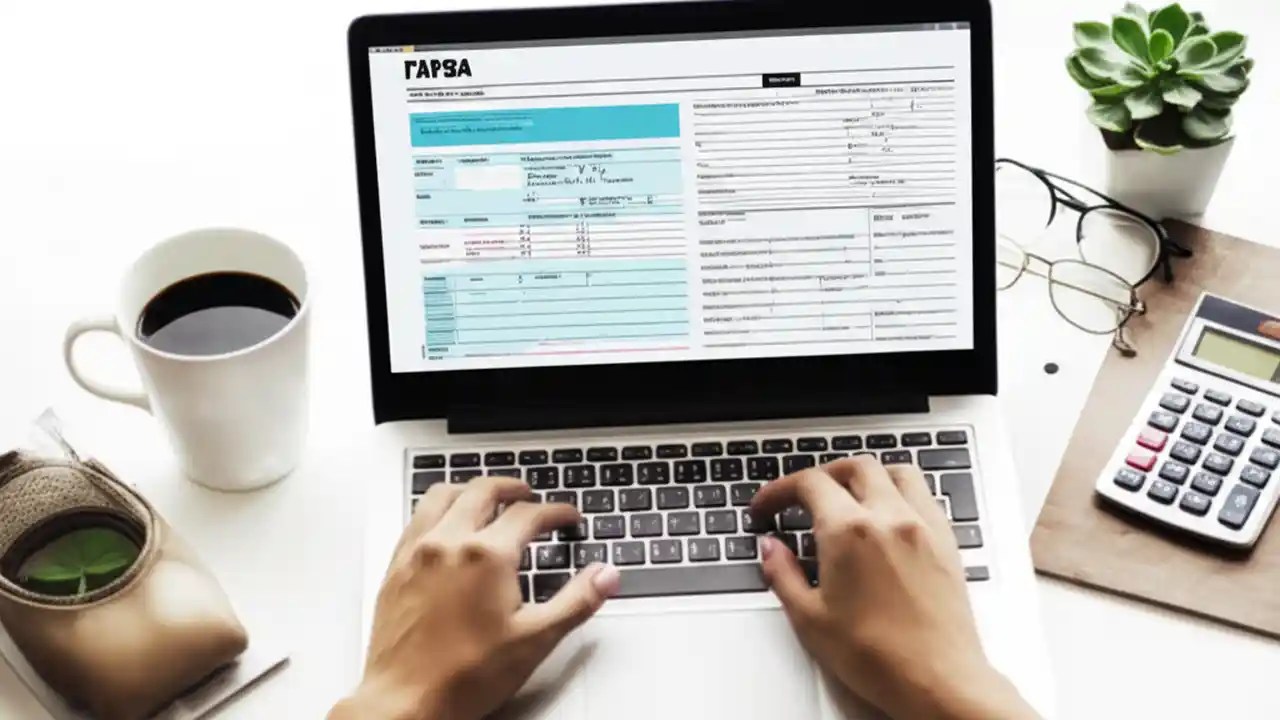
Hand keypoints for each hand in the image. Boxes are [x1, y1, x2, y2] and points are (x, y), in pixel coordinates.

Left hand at [330, 477, 620, 719]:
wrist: (406, 702)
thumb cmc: (463, 677)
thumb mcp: (535, 640)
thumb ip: (576, 601)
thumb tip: (606, 576)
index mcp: (487, 555)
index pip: (530, 514)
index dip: (556, 512)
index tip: (567, 518)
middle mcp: (449, 543)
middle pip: (484, 491)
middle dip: (513, 488)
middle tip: (530, 495)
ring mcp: (418, 552)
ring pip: (444, 496)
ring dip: (471, 490)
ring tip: (487, 497)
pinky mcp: (396, 567)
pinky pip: (416, 519)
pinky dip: (438, 510)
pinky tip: (445, 525)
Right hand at [750, 457, 1037, 719]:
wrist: (938, 681)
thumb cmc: (879, 657)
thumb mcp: (810, 619)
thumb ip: (782, 575)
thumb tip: (771, 549)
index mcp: (850, 531)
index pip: (809, 483)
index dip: (779, 490)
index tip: (767, 508)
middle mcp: (890, 518)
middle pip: (854, 467)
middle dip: (822, 475)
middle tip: (803, 498)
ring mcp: (923, 527)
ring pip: (896, 472)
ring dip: (867, 476)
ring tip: (849, 496)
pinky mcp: (947, 542)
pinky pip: (924, 496)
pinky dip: (900, 493)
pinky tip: (888, 518)